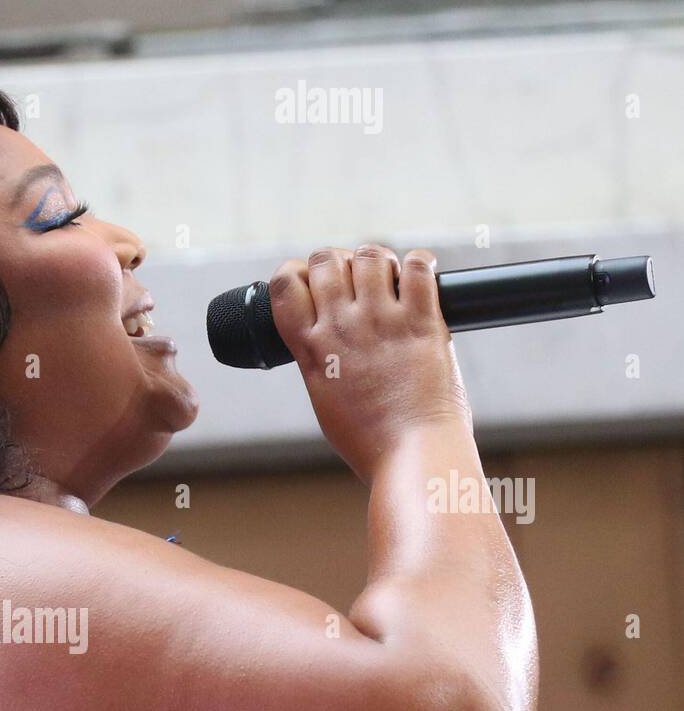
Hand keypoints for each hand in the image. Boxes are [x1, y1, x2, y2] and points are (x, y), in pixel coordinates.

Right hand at [268, 245, 472, 482]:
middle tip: (352, 277)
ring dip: (376, 259)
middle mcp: (342, 329)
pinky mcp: (423, 321)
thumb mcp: (325, 398)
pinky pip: (418, 266)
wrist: (413, 455)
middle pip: (326, 261)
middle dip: (336, 260)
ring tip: (387, 278)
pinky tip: (418, 277)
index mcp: (312, 350)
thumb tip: (324, 338)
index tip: (310, 282)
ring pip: (369, 255)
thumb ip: (320, 360)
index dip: (296, 273)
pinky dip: (418, 263)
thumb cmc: (371, 440)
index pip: (286, 285)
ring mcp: (383, 321)